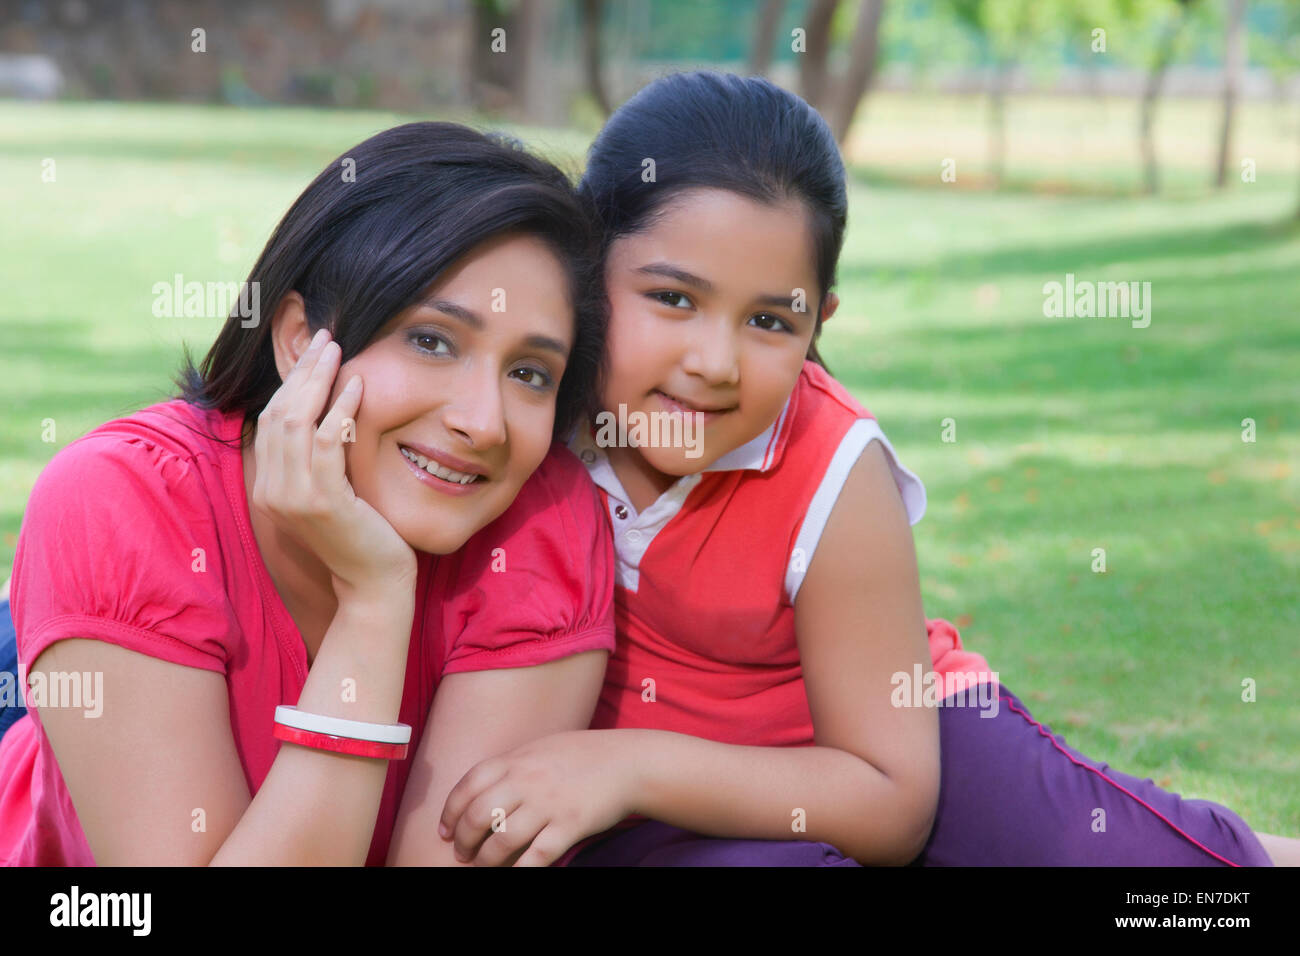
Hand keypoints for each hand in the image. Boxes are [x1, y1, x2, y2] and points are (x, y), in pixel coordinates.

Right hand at [252, 327, 416, 601]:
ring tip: (339, 352)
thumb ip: (319, 460)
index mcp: (269, 487)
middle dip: (302, 371)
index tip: (314, 352)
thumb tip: (326, 413)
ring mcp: (293, 498)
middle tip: (326, 339)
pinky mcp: (323, 502)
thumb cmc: (361, 535)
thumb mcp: (331, 493)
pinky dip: (340, 410)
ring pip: (297, 422)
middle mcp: (272, 491)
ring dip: (319, 381)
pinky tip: (358, 386)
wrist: (374, 583)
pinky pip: (328, 443)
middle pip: (279, 414)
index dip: (292, 381)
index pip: (272, 420)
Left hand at [438, 730, 635, 866]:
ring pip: (502, 840)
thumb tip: (482, 789)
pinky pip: (537, 856)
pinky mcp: (570, 826)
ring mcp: (548, 804)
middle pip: (478, 816)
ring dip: (486, 860)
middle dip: (463, 841)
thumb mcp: (540, 749)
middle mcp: (527, 781)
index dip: (450, 812)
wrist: (626, 762)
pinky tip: (514, 874)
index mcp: (516, 760)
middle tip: (462, 854)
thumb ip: (511, 766)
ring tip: (483, 866)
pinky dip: (520, 870)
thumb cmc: (582, 754)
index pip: (468, 787)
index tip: (445, 831)